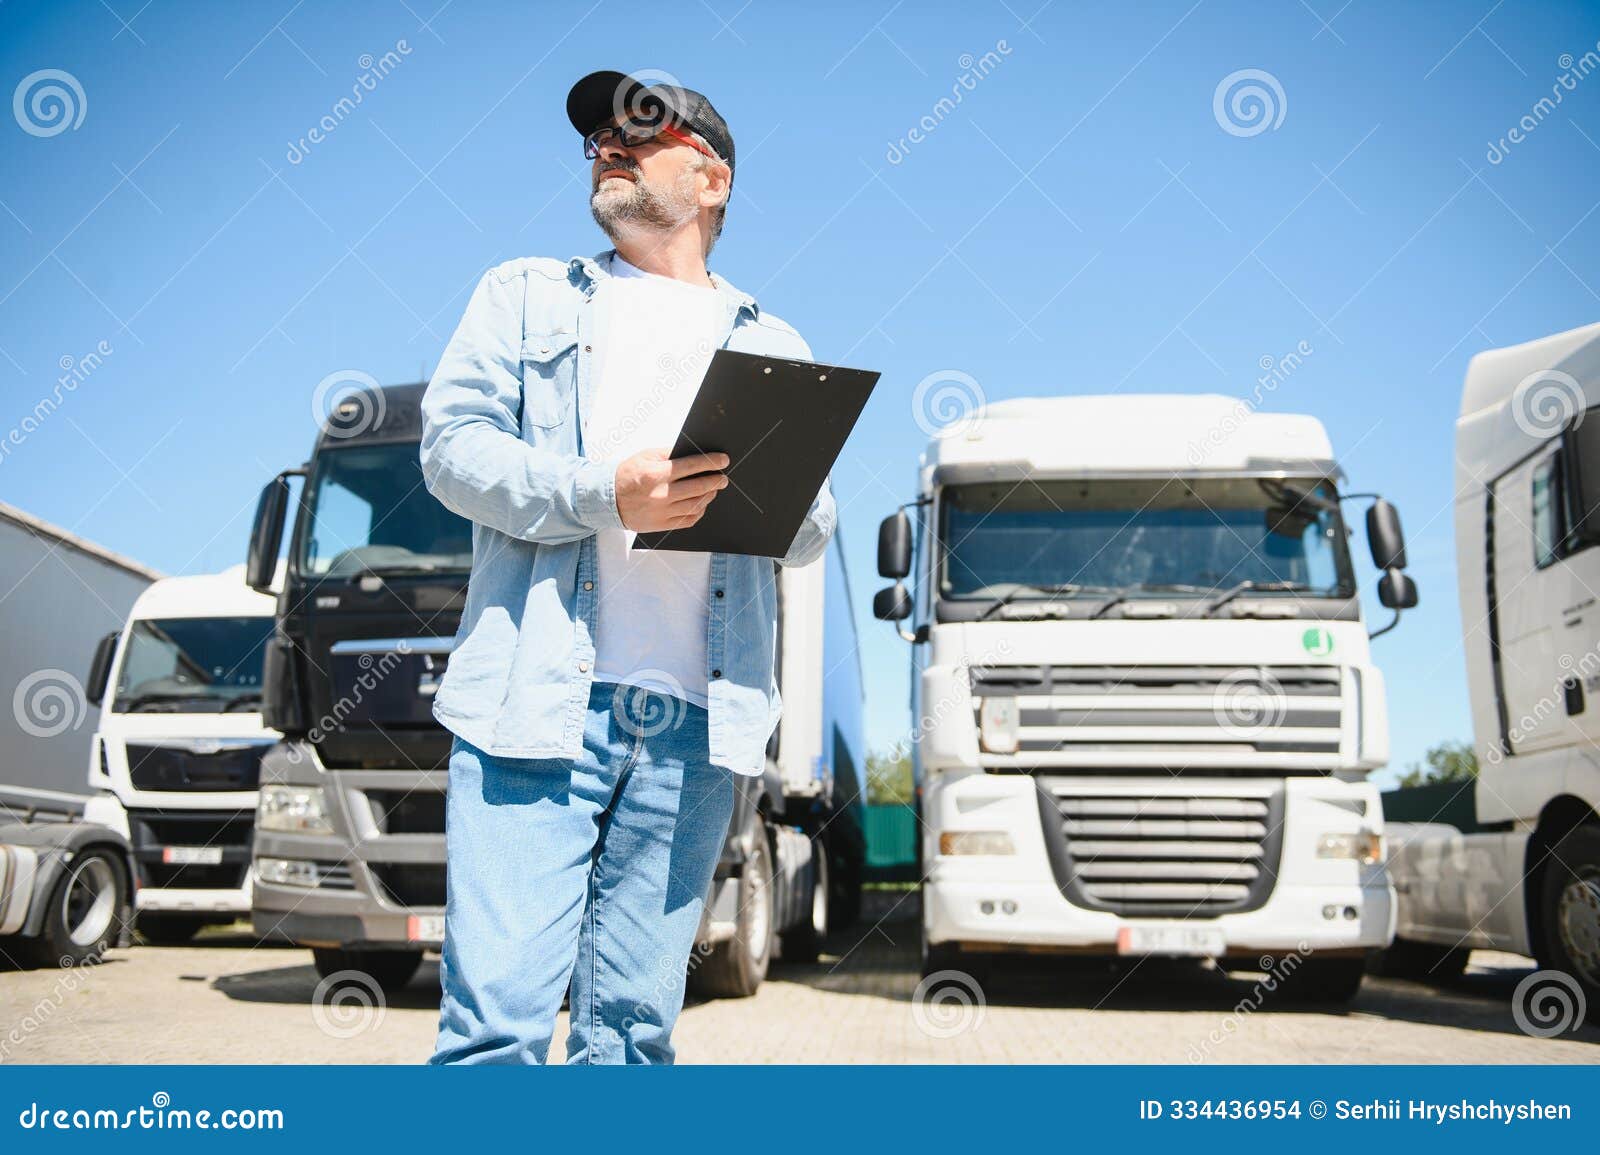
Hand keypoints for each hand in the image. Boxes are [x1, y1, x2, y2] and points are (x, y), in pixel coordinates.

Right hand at [614, 448, 729, 531]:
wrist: (608, 500)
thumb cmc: (627, 475)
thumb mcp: (645, 456)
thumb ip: (669, 454)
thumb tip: (693, 452)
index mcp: (656, 474)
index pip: (691, 466)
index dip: (710, 462)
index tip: (723, 460)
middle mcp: (661, 495)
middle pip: (698, 487)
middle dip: (715, 481)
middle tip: (722, 478)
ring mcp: (662, 512)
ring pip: (696, 505)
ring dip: (709, 496)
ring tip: (713, 489)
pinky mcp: (662, 525)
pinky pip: (688, 520)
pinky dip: (699, 511)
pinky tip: (701, 503)